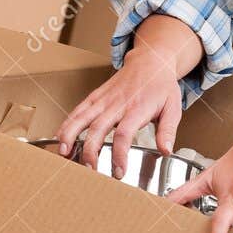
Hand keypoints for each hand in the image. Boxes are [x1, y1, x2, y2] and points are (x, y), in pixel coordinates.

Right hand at [54, 45, 181, 177]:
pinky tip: (59, 135)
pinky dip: (67, 122)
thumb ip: (168, 131)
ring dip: (71, 135)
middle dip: (90, 150)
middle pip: (98, 128)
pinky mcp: (96, 96)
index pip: (124, 133)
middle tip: (89, 169)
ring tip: (63, 152)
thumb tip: (166, 151)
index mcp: (137, 108)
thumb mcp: (173, 108)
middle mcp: (117, 103)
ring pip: (83, 117)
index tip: (118, 171)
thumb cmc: (161, 86)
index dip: (119, 153)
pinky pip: (79, 109)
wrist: (150, 60)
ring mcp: (104, 98)